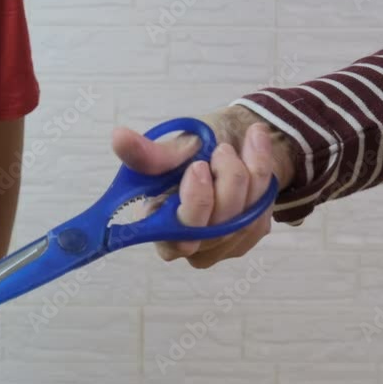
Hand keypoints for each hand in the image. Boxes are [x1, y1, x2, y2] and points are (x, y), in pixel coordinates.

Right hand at [112, 106, 295, 268]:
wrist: (233, 143)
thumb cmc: (194, 149)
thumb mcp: (172, 148)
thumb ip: (148, 153)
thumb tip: (118, 138)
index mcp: (158, 227)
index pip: (175, 238)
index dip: (193, 205)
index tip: (198, 166)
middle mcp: (188, 245)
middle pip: (216, 228)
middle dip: (227, 182)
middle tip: (223, 148)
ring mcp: (220, 246)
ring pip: (244, 219)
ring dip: (250, 171)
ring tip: (246, 139)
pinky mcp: (248, 237)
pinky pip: (263, 210)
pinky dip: (264, 173)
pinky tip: (256, 148)